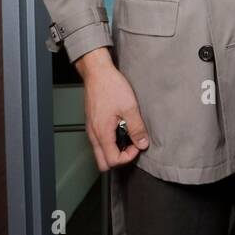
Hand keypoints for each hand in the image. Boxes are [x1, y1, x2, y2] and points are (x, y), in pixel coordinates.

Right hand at [76, 49, 149, 170]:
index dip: (128, 156)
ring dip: (115, 149)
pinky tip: (121, 127)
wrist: (97, 73)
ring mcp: (91, 129)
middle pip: (103, 162)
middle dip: (119, 158)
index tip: (138, 144)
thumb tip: (142, 143)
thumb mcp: (129, 107)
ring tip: (128, 134)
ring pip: (101, 152)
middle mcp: (93, 134)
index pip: (112, 160)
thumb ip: (137, 128)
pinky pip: (100, 141)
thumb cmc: (110, 86)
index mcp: (102, 133)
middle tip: (132, 144)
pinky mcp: (93, 123)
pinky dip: (111, 141)